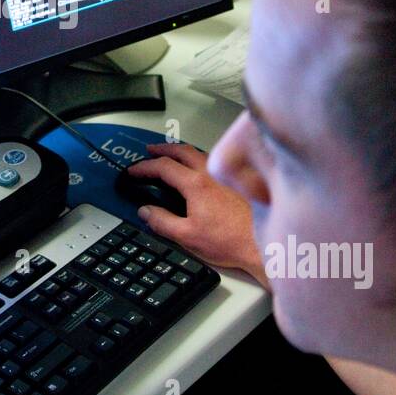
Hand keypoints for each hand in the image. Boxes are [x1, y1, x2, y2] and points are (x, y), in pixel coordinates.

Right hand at [127, 143, 268, 287]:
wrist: (262, 245)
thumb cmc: (230, 241)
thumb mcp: (187, 236)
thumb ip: (162, 222)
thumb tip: (146, 212)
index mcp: (196, 184)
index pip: (163, 167)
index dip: (144, 167)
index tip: (134, 171)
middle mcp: (211, 174)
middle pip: (182, 150)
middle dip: (163, 149)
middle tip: (150, 151)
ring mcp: (225, 176)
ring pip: (199, 153)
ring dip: (181, 151)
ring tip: (172, 156)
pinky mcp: (236, 182)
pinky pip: (212, 161)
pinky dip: (197, 158)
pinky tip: (198, 169)